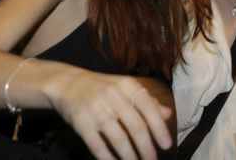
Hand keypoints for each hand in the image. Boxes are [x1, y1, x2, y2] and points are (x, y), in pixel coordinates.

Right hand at [47, 69, 172, 159]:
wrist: (67, 84)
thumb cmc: (102, 88)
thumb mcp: (125, 87)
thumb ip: (147, 100)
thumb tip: (167, 114)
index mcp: (127, 86)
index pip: (148, 108)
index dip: (159, 128)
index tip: (166, 144)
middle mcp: (113, 96)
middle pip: (135, 126)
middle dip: (146, 147)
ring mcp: (96, 110)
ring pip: (118, 139)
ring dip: (130, 156)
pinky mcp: (82, 124)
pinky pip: (97, 145)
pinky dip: (108, 158)